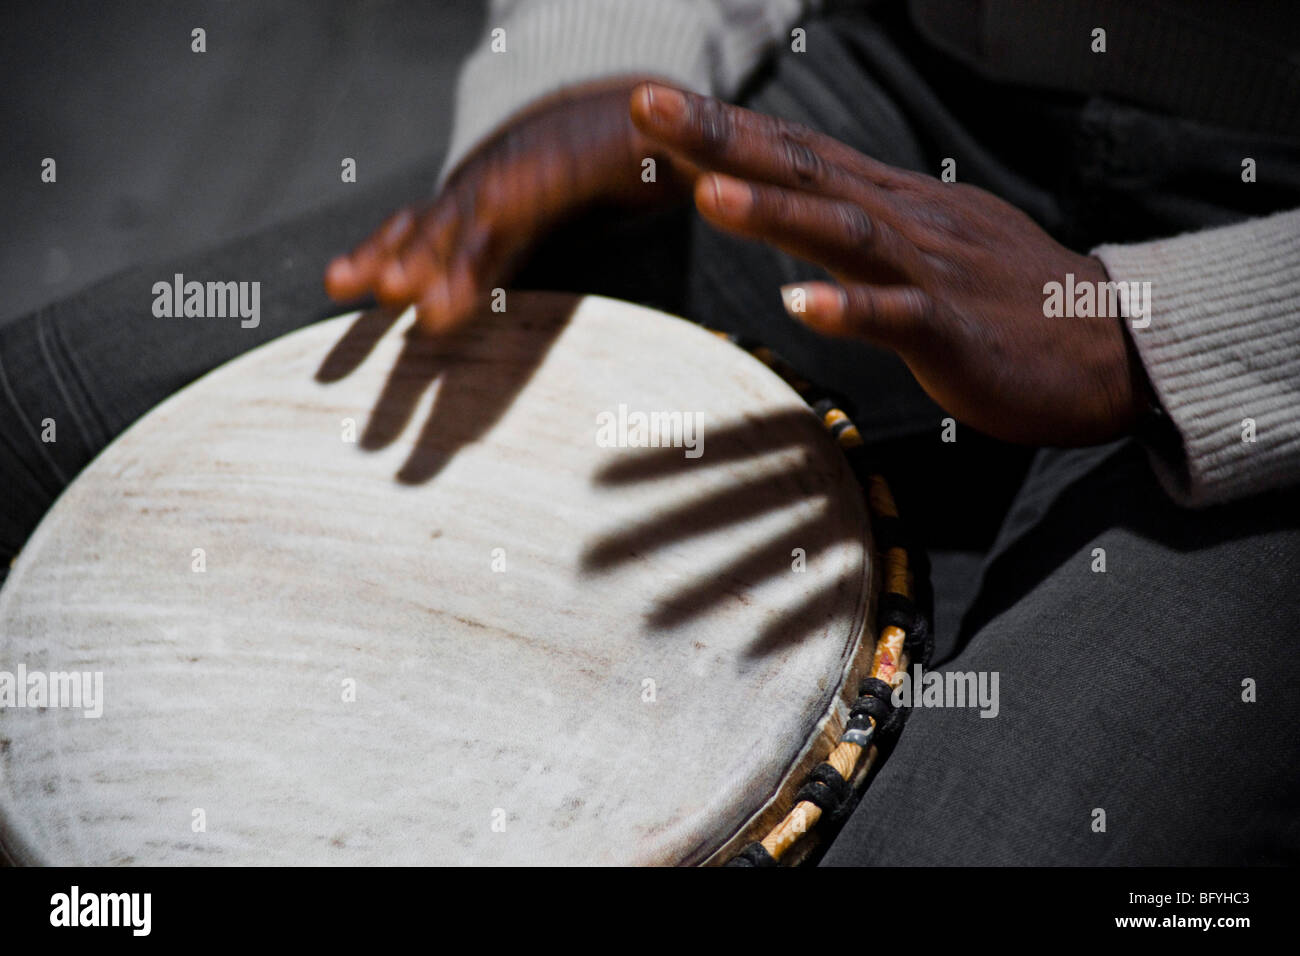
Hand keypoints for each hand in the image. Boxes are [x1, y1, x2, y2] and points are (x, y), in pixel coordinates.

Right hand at [324, 76, 691, 332]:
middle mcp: (516, 171)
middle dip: (434, 255)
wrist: (612, 108)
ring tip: (351, 286)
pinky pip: (418, 226)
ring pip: (434, 220)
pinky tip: (344, 281)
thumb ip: (685, 154)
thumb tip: (702, 163)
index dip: (495, 227)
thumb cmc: (654, 144)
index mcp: (572, 158)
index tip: (460, 270)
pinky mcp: (467, 209)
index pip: (530, 192)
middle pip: (469, 214)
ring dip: (394, 253)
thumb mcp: (682, 146)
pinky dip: (381, 250)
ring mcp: (484, 189)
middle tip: (402, 292)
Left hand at [630, 82, 1144, 445]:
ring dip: (775, 212)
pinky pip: (897, 318)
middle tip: (650, 109)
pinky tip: (798, 304)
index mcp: (891, 203)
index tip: (655, 106)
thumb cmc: (1005, 298)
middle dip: (723, 140)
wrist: (1110, 344)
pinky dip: (848, 310)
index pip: (796, 151)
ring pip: (845, 234)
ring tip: (707, 196)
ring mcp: (932, 274)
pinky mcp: (957, 331)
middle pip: (805, 170)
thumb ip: (855, 221)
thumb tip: (785, 201)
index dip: (724, 127)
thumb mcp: (923, 242)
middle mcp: (905, 223)